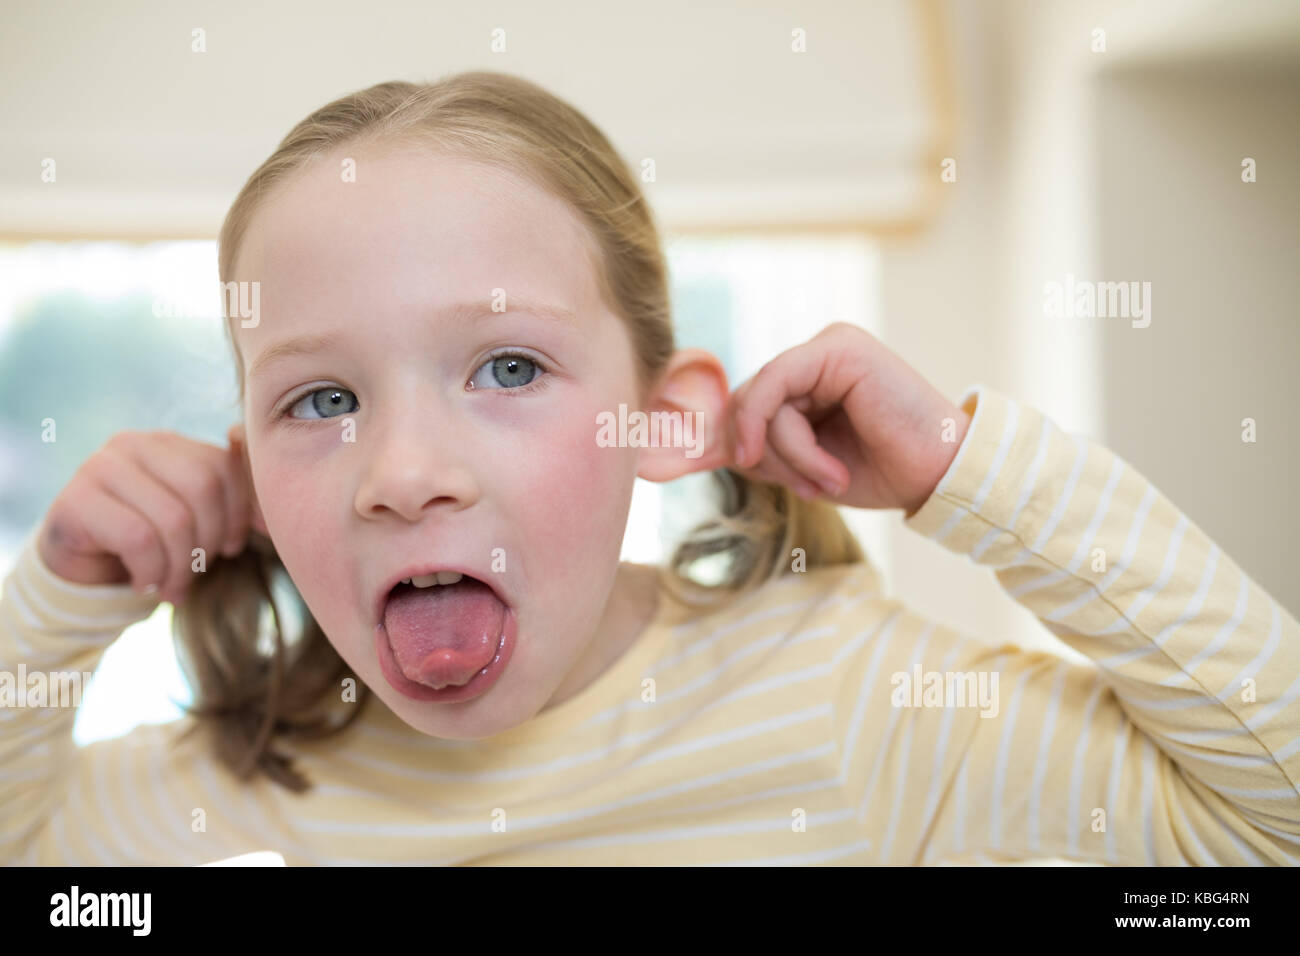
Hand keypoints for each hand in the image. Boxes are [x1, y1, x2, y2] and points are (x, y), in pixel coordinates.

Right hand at [36, 428, 255, 606]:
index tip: (231, 548)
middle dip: (210, 540)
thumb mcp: (198, 523)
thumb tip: (272, 519)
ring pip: (172, 517)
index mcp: (170, 443)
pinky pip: (137, 538)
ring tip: (173, 586)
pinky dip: (151, 570)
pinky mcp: (75, 499)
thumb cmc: (152, 544)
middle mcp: (134, 443)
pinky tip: (145, 583)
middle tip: (201, 570)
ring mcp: (100, 466)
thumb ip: (234, 510)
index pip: (224, 466)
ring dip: (181, 565)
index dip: (239, 513)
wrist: (83, 570)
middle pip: (202, 487)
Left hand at [726, 323, 971, 514]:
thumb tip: (713, 444)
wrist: (942, 477)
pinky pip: (775, 387)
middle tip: (814, 489)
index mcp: (810, 379)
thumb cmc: (882, 471)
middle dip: (770, 457)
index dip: (747, 447)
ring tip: (834, 479)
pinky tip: (822, 469)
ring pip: (762, 401)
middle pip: (748, 402)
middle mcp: (817, 357)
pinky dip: (787, 437)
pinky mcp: (840, 348)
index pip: (748, 405)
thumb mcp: (806, 464)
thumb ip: (763, 447)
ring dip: (792, 457)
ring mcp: (829, 347)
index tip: (771, 479)